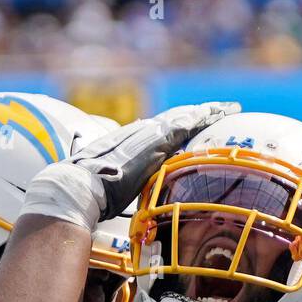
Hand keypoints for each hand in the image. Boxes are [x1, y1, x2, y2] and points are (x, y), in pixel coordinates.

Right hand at [20, 102, 238, 231]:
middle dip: (196, 114)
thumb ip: (111, 180)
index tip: (189, 124)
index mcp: (126, 142)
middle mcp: (137, 132)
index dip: (175, 126)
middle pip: (174, 119)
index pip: (157, 130)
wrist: (76, 186)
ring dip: (205, 112)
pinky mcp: (156, 142)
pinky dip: (203, 117)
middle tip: (218, 110)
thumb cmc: (84, 192)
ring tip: (225, 109)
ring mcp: (147, 135)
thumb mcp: (102, 183)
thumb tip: (110, 190)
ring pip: (183, 117)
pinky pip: (186, 124)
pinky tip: (217, 113)